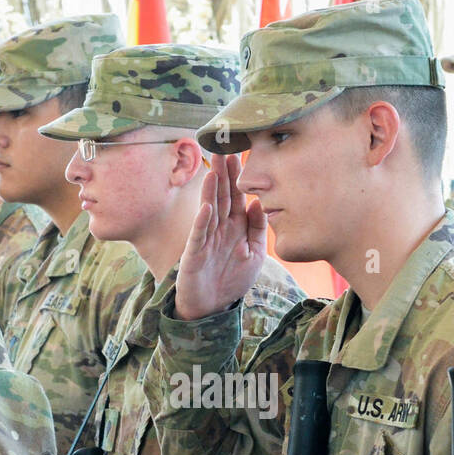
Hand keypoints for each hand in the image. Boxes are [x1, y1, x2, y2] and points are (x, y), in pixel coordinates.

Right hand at [175, 153, 266, 321]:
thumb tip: (258, 203)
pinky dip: (202, 222)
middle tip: (222, 148)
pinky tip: (206, 207)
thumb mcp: (254, 254)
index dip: (237, 175)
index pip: (236, 195)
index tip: (239, 151)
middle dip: (222, 174)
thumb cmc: (232, 279)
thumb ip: (257, 229)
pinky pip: (199, 236)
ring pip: (209, 210)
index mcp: (234, 226)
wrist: (212, 307)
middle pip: (220, 196)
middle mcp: (219, 228)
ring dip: (211, 191)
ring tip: (213, 170)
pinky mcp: (194, 254)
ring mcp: (205, 239)